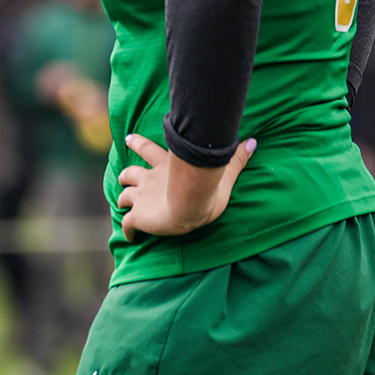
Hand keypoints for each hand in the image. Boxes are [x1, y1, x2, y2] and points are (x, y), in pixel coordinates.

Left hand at [116, 133, 255, 241]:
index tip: (129, 139)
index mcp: (166, 166)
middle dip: (125, 174)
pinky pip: (127, 224)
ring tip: (122, 202)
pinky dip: (127, 230)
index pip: (147, 149)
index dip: (137, 143)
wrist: (188, 204)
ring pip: (124, 195)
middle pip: (130, 172)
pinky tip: (129, 235)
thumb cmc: (206, 189)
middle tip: (121, 176)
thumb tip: (253, 142)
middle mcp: (149, 179)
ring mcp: (142, 198)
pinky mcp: (138, 217)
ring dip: (122, 198)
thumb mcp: (222, 173)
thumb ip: (235, 159)